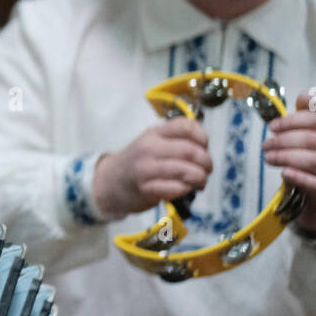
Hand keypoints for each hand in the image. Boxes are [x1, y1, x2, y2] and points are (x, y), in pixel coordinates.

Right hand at [93, 116, 212, 219]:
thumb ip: (174, 140)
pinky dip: (186, 189)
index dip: (202, 137)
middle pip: (190, 151)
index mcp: (154, 133)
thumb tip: (204, 148)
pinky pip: (176, 188)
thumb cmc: (137, 163)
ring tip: (200, 182)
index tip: (204, 147)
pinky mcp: (145, 188)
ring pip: (186, 170)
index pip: (185, 126)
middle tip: (207, 170)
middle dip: (206, 163)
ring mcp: (146, 168)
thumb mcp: (150, 142)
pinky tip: (185, 189)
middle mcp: (149, 148)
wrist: (109, 182)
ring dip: (200, 178)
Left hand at [264, 92, 315, 236]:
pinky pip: (315, 184)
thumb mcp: (309, 143)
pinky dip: (298, 176)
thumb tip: (304, 94)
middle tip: (265, 145)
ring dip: (287, 157)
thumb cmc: (311, 168)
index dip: (291, 121)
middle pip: (312, 140)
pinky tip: (283, 173)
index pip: (314, 121)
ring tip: (268, 158)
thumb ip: (305, 120)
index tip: (271, 127)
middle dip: (284, 140)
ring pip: (314, 161)